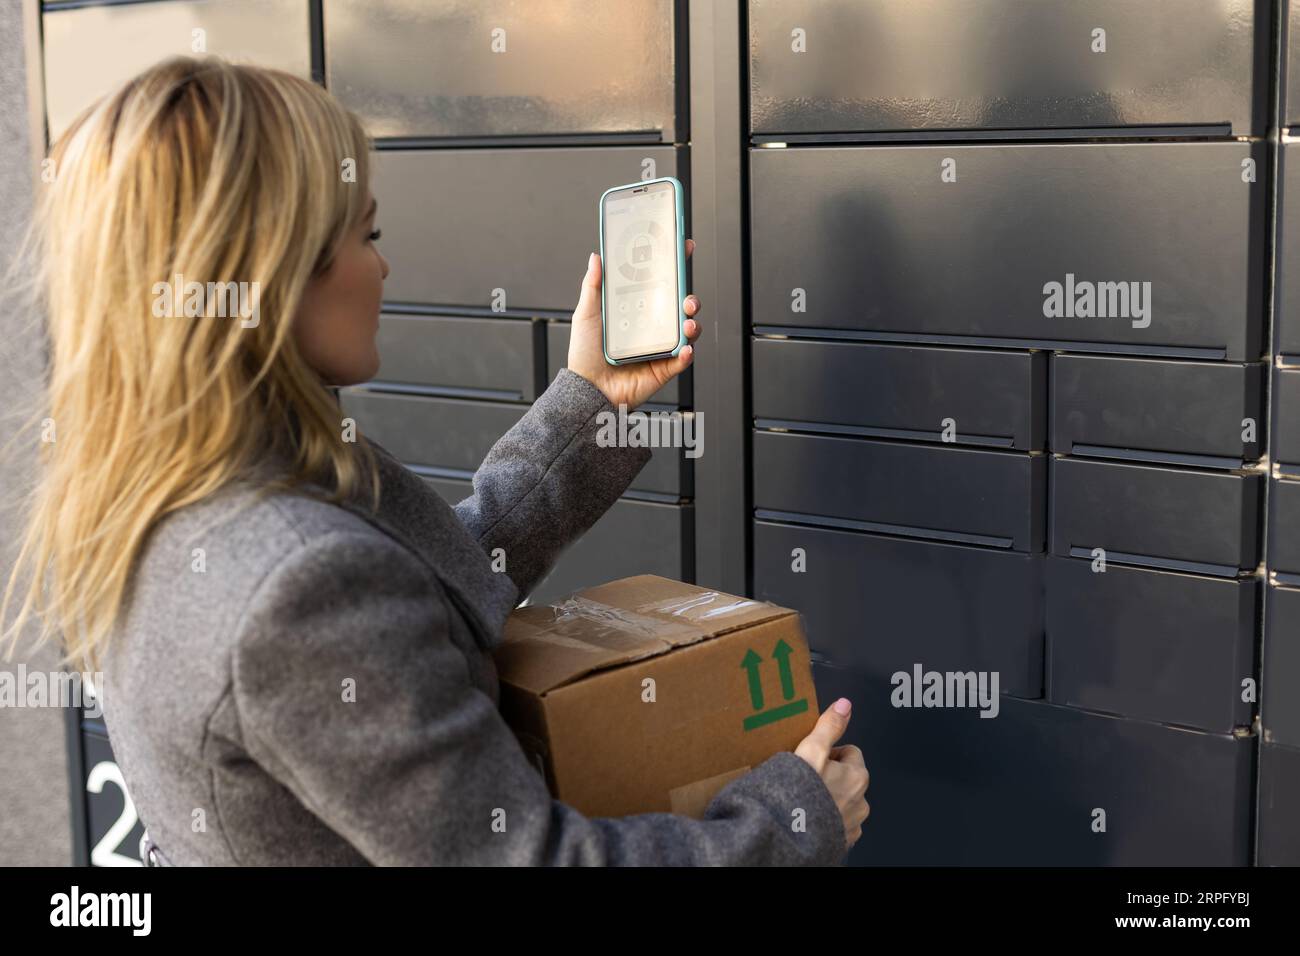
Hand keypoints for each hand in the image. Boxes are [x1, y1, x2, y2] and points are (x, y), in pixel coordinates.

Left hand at [566, 238, 701, 408]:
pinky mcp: (664, 368)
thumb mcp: (586, 314)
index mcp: (637, 311)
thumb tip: (596, 257)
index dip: (673, 267)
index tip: (680, 248)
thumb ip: (593, 286)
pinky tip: (685, 347)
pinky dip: (687, 352)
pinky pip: (682, 359)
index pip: (659, 285)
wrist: (587, 389)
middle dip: (689, 298)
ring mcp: (660, 347)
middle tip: (686, 296)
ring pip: (686, 331)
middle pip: (679, 307)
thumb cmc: (585, 355)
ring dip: (692, 323)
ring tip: (686, 323)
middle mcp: (652, 327)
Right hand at [795, 698, 869, 850]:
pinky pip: (836, 823)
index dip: (829, 751)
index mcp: (857, 777)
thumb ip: (829, 726)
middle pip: (847, 778)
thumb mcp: (812, 750)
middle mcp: (861, 802)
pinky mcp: (841, 841)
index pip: (850, 752)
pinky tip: (808, 816)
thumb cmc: (800, 794)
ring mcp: (852, 824)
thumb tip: (844, 705)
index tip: (813, 757)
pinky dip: (825, 819)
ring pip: (842, 801)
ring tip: (805, 798)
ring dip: (828, 799)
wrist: (788, 836)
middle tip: (806, 777)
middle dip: (829, 776)